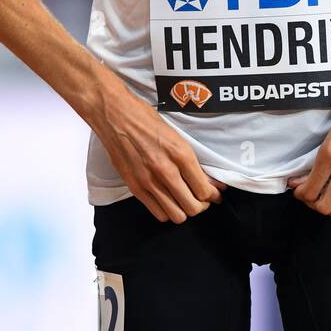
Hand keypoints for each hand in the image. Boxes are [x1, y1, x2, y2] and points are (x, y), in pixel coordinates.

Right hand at [93, 80, 226, 222]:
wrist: (115, 115)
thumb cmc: (144, 119)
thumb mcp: (176, 136)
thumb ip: (192, 161)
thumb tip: (209, 179)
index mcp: (180, 154)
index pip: (204, 190)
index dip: (213, 196)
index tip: (215, 194)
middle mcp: (166, 170)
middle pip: (193, 207)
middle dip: (201, 206)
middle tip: (201, 199)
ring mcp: (149, 181)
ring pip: (177, 215)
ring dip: (184, 210)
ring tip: (184, 201)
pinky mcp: (135, 187)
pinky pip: (157, 213)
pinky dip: (166, 211)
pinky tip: (168, 201)